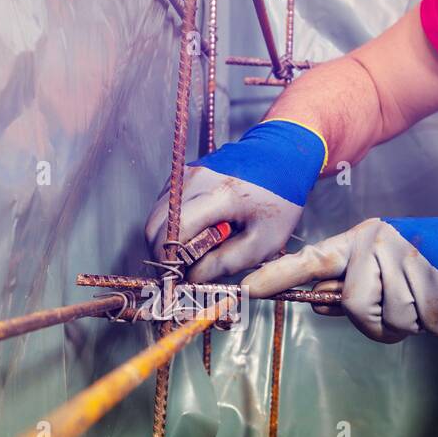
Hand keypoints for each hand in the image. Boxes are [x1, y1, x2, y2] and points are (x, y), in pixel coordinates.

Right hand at [144, 119, 325, 282]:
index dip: (170, 261)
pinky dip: (171, 224)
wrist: (282, 157)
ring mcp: (186, 174)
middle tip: (182, 271)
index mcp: (218, 195)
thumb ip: (226, 263)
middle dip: (163, 254)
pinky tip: (194, 232)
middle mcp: (195, 180)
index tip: (178, 279)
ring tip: (191, 253)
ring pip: (156, 216)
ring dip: (166, 239)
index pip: (175, 232)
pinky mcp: (184, 174)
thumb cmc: (279, 200)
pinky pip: (165, 205)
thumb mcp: (264, 241)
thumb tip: (193, 277)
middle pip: (155, 225)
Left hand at [240, 207, 437, 341]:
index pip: (309, 262)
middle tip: (406, 310)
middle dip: (382, 322)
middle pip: (356, 307)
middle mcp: (372, 241)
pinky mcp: (433, 267)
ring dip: (415, 322)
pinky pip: (424, 318)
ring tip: (429, 299)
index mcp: (355, 243)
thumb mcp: (384, 275)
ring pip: (391, 317)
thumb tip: (321, 307)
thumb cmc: (433, 267)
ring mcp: (402, 252)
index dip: (277, 278)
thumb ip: (349, 291)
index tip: (245, 291)